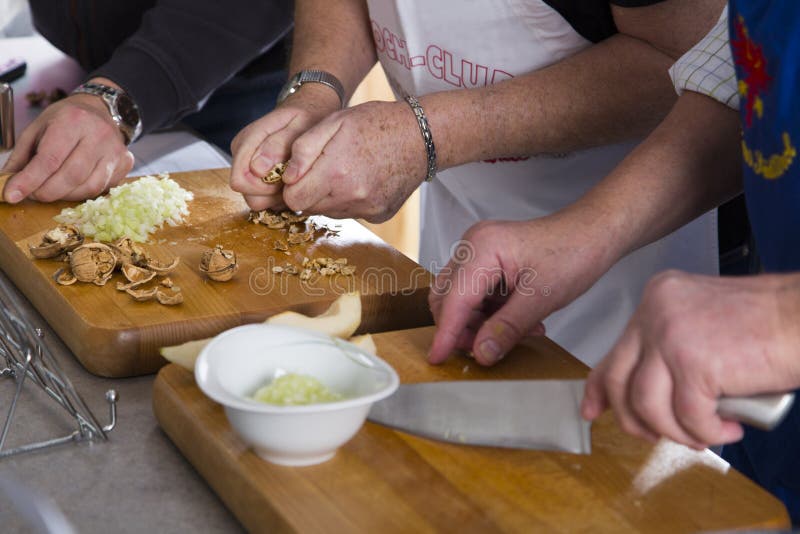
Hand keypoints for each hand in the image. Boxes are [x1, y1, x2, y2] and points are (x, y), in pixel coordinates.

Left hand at [2, 87, 132, 202]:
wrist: (101, 110)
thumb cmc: (67, 119)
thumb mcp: (38, 128)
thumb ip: (22, 156)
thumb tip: (10, 184)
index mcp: (72, 120)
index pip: (50, 158)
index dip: (30, 180)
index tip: (12, 195)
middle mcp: (98, 135)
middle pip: (71, 176)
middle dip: (47, 191)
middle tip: (33, 194)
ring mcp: (116, 151)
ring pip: (89, 186)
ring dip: (65, 195)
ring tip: (52, 190)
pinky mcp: (125, 163)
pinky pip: (102, 188)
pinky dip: (82, 192)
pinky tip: (72, 186)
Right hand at [230, 83, 340, 211]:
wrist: (312, 110)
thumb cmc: (307, 116)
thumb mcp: (298, 126)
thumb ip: (277, 146)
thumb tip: (257, 169)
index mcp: (247, 140)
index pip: (240, 180)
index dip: (265, 187)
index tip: (288, 177)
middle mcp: (242, 153)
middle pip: (246, 193)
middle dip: (272, 193)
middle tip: (294, 178)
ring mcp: (248, 164)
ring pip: (255, 198)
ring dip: (277, 195)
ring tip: (294, 178)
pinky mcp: (257, 175)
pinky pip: (264, 197)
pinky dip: (280, 194)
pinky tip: (292, 180)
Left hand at [278, 100, 426, 222]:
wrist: (421, 137)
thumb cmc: (376, 123)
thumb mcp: (334, 122)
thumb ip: (304, 149)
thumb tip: (286, 176)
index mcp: (336, 173)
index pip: (293, 200)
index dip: (291, 186)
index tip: (299, 172)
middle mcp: (351, 197)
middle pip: (309, 209)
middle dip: (309, 191)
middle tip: (323, 168)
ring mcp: (367, 209)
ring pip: (329, 212)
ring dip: (329, 196)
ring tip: (345, 170)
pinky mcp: (378, 215)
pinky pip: (351, 213)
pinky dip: (350, 200)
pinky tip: (363, 179)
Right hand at [428, 214, 615, 365]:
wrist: (593, 233)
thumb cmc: (574, 253)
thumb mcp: (542, 298)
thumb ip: (507, 328)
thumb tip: (481, 353)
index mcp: (483, 249)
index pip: (454, 300)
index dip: (446, 333)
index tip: (437, 359)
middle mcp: (473, 246)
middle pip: (447, 298)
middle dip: (461, 329)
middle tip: (482, 352)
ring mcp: (478, 251)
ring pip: (460, 298)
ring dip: (479, 323)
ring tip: (512, 335)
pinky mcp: (487, 259)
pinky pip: (475, 293)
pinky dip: (489, 313)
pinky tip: (515, 323)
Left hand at [582, 270, 799, 449]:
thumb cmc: (766, 325)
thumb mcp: (699, 326)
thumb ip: (667, 349)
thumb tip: (641, 388)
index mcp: (656, 299)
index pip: (613, 352)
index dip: (598, 389)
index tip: (593, 410)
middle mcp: (656, 312)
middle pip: (618, 380)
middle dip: (633, 419)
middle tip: (655, 435)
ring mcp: (672, 336)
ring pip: (647, 405)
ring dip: (675, 431)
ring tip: (705, 432)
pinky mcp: (695, 364)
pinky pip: (687, 417)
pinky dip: (707, 431)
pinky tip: (727, 426)